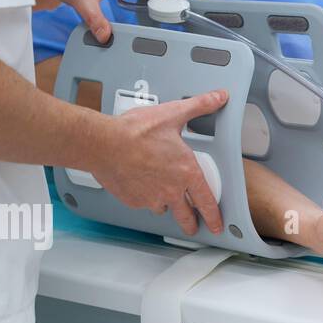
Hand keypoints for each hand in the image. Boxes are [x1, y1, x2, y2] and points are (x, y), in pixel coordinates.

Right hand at [89, 91, 227, 235]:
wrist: (104, 143)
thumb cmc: (136, 131)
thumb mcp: (173, 114)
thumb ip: (199, 106)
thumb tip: (219, 97)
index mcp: (187, 173)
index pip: (207, 202)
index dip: (214, 216)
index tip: (217, 225)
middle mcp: (171, 190)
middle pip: (186, 216)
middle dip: (191, 223)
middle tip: (192, 225)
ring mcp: (151, 198)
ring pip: (163, 207)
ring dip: (165, 204)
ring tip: (161, 194)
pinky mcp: (133, 201)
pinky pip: (142, 203)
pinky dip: (143, 197)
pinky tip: (138, 184)